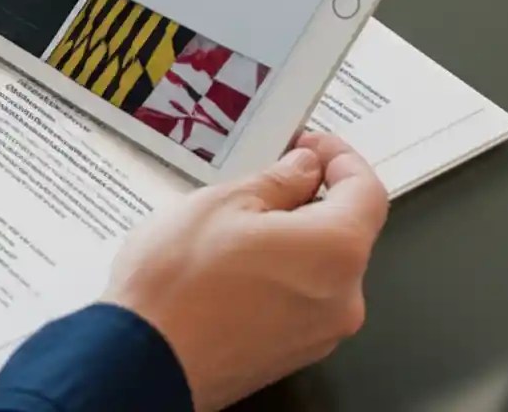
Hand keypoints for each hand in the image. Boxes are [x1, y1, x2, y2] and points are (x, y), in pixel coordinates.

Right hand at [102, 132, 389, 410]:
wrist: (141, 359)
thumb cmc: (175, 286)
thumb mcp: (221, 204)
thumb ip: (276, 182)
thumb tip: (301, 170)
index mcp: (335, 251)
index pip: (366, 191)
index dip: (339, 158)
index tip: (312, 147)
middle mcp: (341, 299)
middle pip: (342, 233)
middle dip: (306, 202)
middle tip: (261, 182)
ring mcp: (317, 334)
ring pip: (316, 269)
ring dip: (286, 241)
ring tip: (227, 232)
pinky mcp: (289, 354)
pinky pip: (295, 301)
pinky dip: (272, 277)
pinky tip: (225, 270)